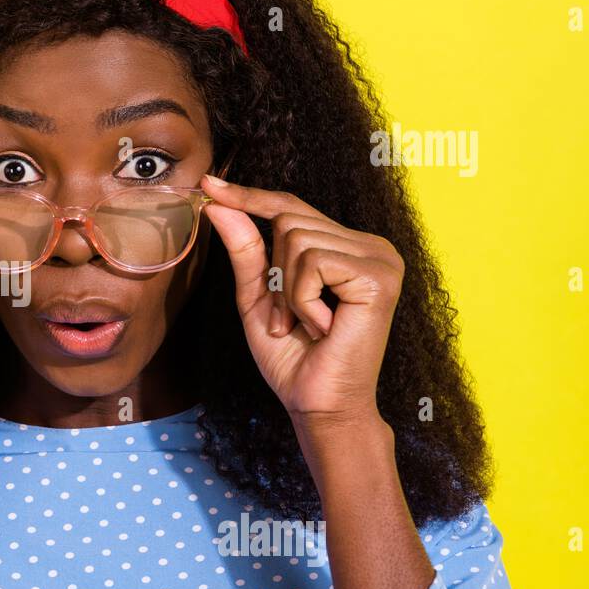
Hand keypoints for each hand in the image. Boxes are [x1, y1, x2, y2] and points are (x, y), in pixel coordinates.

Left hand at [199, 174, 403, 424]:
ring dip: (287, 292)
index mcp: (348, 247)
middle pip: (289, 219)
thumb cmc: (294, 359)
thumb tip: (218, 203)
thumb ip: (245, 251)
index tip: (208, 183)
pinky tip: (323, 327)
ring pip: (297, 239)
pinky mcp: (379, 275)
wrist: (319, 405)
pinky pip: (312, 263)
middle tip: (290, 320)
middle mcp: (370, 245)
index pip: (291, 207)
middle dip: (273, 274)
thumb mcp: (260, 297)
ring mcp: (380, 257)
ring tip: (307, 326)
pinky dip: (302, 300)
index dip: (249, 195)